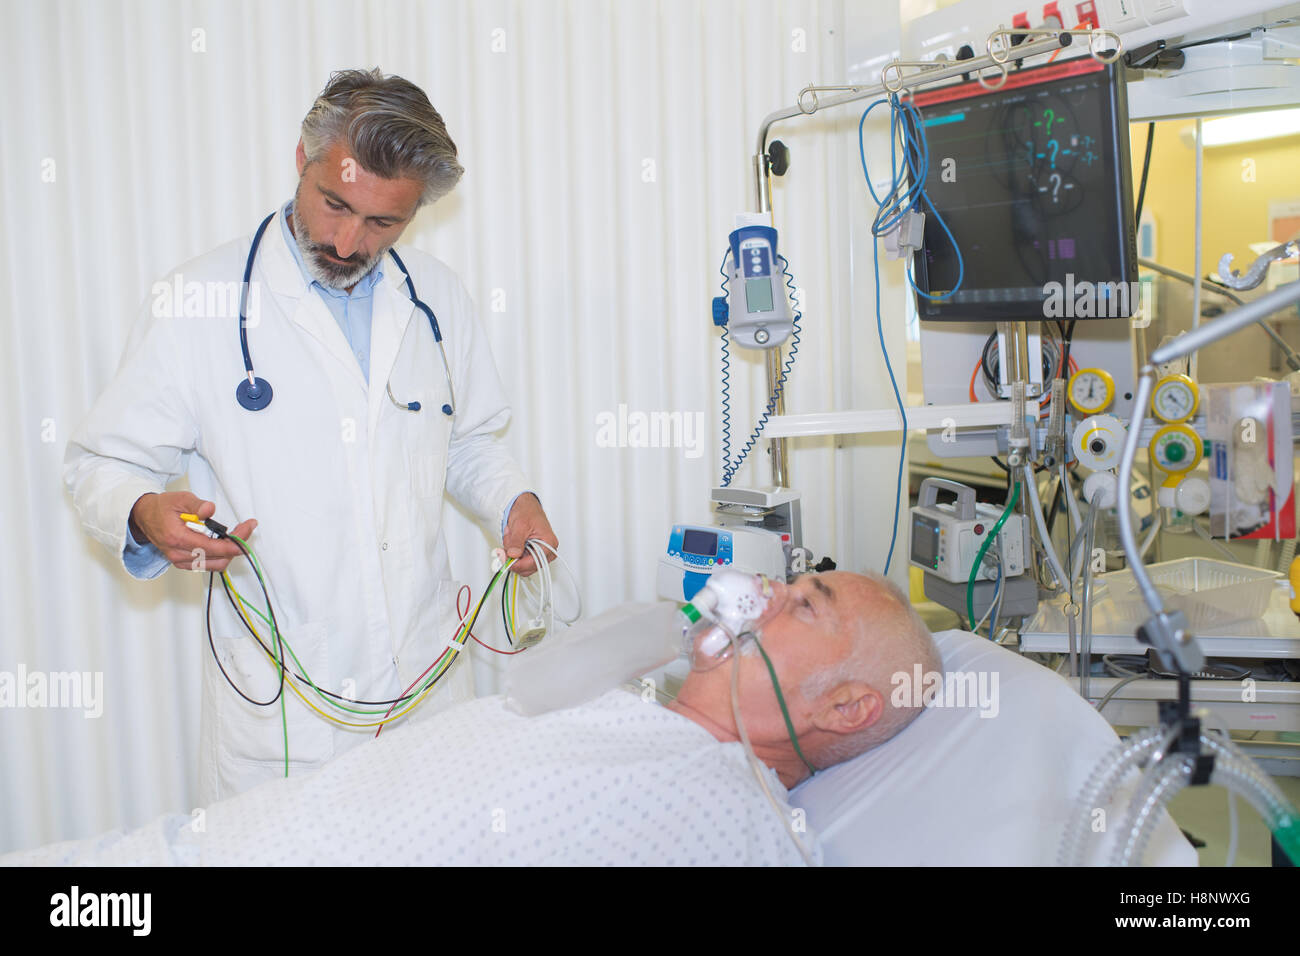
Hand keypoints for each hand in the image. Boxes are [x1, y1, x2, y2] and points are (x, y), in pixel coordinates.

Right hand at [129, 492, 257, 572]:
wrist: (145, 517)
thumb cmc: (162, 507)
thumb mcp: (180, 498)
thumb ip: (197, 504)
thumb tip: (209, 510)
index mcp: (177, 538)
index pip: (214, 548)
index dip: (236, 540)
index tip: (249, 527)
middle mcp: (179, 554)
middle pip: (219, 559)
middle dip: (237, 545)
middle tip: (245, 528)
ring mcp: (180, 561)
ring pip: (216, 565)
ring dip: (230, 551)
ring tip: (236, 534)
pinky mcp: (183, 563)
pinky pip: (209, 565)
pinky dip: (221, 555)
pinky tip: (223, 541)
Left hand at [502, 493, 556, 575]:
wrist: (524, 506)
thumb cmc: (527, 511)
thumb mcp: (520, 525)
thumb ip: (516, 541)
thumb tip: (513, 555)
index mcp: (549, 545)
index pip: (534, 563)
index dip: (518, 564)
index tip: (506, 558)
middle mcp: (547, 552)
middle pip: (527, 568)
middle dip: (514, 556)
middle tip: (508, 541)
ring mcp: (539, 554)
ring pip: (521, 565)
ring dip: (512, 553)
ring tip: (511, 537)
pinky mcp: (531, 554)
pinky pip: (519, 560)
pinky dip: (512, 552)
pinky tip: (512, 540)